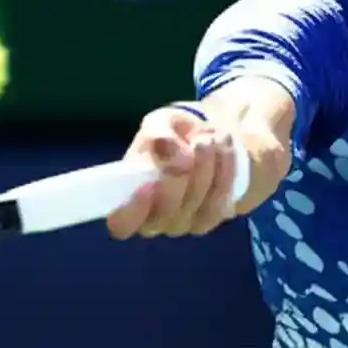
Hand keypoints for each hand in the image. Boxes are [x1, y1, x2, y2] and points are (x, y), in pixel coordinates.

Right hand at [105, 104, 239, 238]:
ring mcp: (184, 223)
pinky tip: (226, 152)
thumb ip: (159, 137)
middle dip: (184, 176)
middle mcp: (154, 219)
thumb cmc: (171, 134)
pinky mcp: (210, 218)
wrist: (206, 137)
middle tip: (199, 142)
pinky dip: (225, 175)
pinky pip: (219, 205)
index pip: (121, 223)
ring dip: (209, 170)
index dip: (132, 211)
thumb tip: (174, 156)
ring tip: (213, 138)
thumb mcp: (159, 124)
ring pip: (196, 208)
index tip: (148, 185)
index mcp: (129, 198)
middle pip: (166, 213)